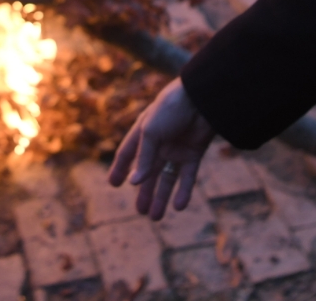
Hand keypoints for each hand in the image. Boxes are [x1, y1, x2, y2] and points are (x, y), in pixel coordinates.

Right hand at [108, 78, 215, 218]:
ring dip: (162, 196)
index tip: (113, 184)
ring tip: (155, 217)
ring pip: (167, 178)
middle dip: (145, 192)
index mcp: (143, 133)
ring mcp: (176, 149)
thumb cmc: (171, 109)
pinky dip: (183, 192)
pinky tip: (178, 207)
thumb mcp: (151, 132)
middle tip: (140, 211)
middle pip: (149, 172)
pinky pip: (187, 177)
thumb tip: (134, 183)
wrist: (201, 99)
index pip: (128, 153)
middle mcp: (159, 143)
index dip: (120, 168)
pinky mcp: (193, 154)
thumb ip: (143, 158)